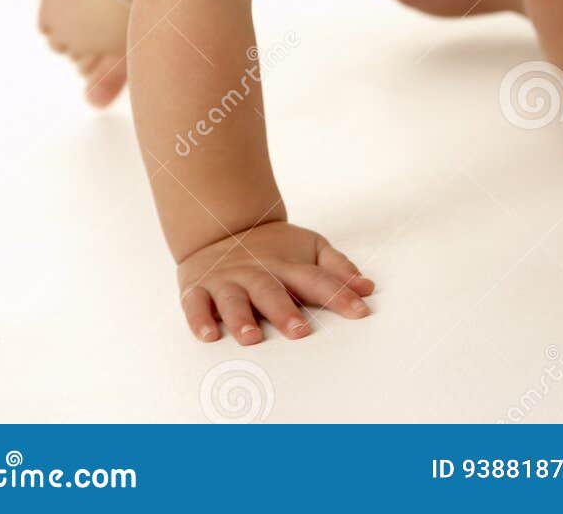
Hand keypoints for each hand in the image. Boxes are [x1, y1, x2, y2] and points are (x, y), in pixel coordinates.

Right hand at [177, 220, 374, 342]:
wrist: (220, 224)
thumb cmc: (272, 248)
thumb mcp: (309, 248)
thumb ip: (337, 268)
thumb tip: (368, 288)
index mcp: (287, 265)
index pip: (316, 279)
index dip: (339, 293)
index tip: (360, 310)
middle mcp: (257, 272)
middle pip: (271, 291)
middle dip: (284, 311)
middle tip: (300, 331)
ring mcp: (226, 280)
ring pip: (233, 299)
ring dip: (241, 318)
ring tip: (251, 338)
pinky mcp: (198, 288)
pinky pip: (195, 304)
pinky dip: (199, 319)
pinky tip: (208, 335)